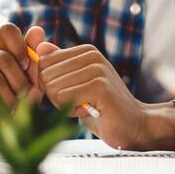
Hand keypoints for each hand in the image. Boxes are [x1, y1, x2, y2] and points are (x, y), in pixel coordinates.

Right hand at [0, 23, 55, 140]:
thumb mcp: (34, 82)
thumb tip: (37, 30)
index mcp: (2, 50)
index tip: (27, 64)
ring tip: (14, 107)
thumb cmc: (20, 104)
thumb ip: (36, 59)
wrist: (5, 133)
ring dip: (10, 96)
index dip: (19, 44)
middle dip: (19, 79)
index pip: (7, 30)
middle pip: (2, 56)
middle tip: (24, 94)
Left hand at [35, 44, 152, 147]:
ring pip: (52, 88)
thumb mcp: (76, 84)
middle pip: (45, 75)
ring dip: (65, 105)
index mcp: (85, 51)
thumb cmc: (101, 108)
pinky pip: (64, 98)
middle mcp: (92, 55)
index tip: (70, 93)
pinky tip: (90, 111)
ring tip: (87, 106)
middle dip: (55, 96)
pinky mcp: (100, 86)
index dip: (48, 85)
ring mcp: (97, 69)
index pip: (42, 62)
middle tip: (79, 102)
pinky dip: (72, 111)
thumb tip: (40, 47)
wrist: (134, 126)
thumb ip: (59, 66)